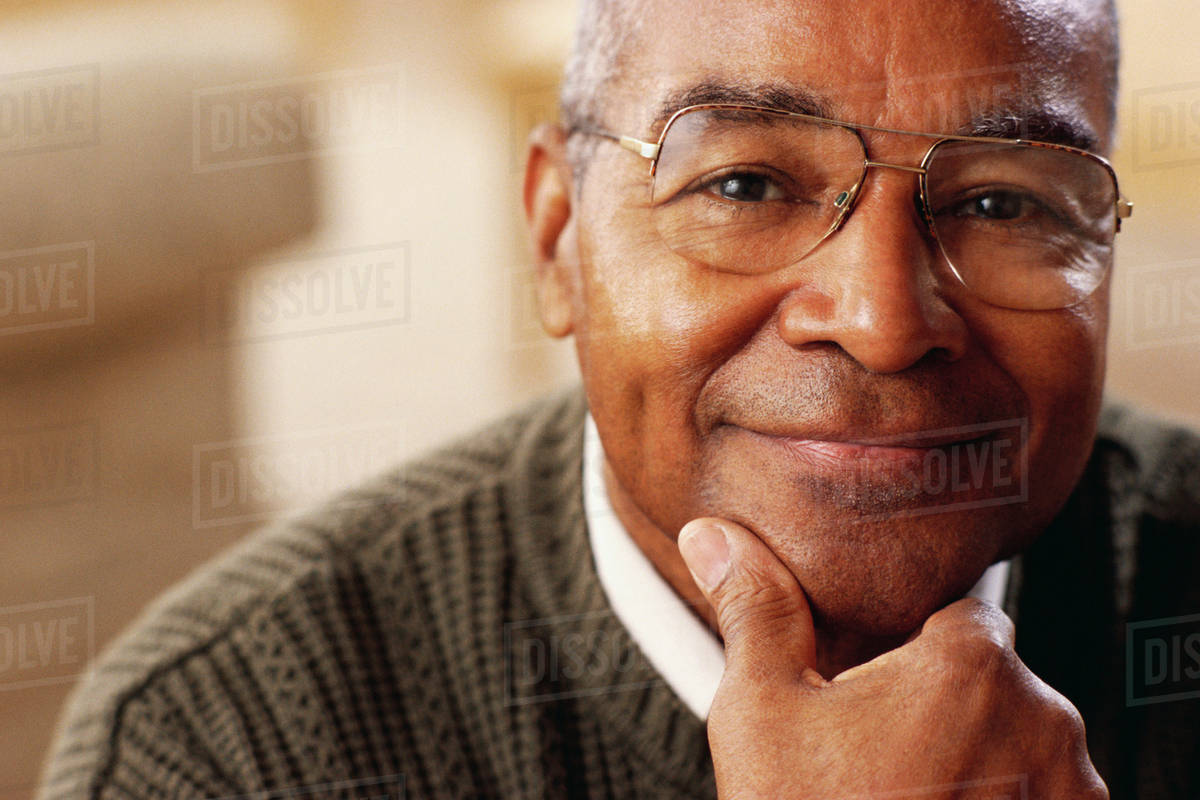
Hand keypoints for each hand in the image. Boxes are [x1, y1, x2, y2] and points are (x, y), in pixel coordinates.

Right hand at [677, 517, 1107, 799]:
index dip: (911, 649)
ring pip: (1020, 744)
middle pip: (991, 682)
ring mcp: (1072, 793)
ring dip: (980, 760)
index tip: (873, 692)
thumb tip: (713, 536)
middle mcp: (1047, 722)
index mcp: (973, 664)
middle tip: (876, 758)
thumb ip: (755, 610)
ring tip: (902, 794)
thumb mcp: (763, 712)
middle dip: (944, 708)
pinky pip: (1039, 795)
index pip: (959, 614)